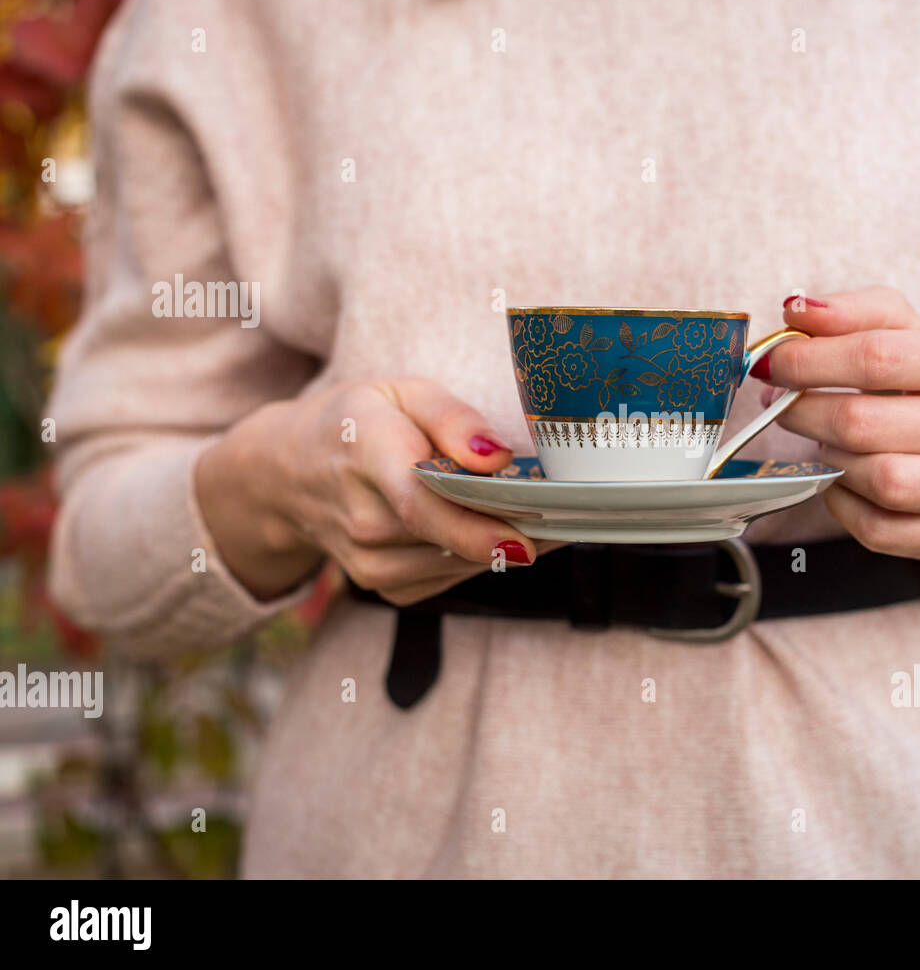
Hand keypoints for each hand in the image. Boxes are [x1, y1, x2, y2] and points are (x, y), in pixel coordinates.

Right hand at [197, 378, 551, 603]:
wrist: (288, 474)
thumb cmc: (357, 422)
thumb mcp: (403, 392)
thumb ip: (453, 419)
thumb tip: (496, 456)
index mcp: (364, 453)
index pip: (421, 504)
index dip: (479, 527)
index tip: (532, 533)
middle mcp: (362, 519)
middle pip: (451, 539)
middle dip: (517, 529)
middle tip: (570, 513)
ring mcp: (369, 564)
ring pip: (459, 565)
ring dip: (506, 545)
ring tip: (544, 516)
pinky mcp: (384, 589)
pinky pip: (451, 579)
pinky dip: (482, 558)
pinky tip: (498, 531)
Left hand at [758, 289, 919, 560]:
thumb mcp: (906, 331)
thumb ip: (853, 314)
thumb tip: (796, 309)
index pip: (878, 357)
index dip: (809, 361)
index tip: (773, 364)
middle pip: (866, 424)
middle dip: (807, 414)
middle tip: (785, 407)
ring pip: (880, 482)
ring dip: (833, 463)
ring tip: (826, 443)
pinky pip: (881, 530)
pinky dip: (845, 507)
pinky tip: (843, 482)